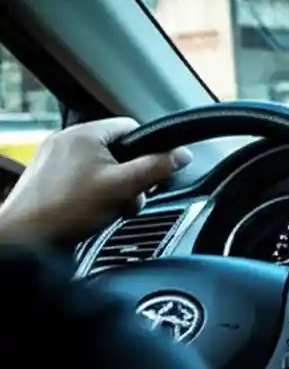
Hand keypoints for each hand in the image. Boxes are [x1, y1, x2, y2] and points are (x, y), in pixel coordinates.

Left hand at [0, 117, 189, 245]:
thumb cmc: (67, 210)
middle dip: (130, 177)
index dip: (148, 151)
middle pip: (117, 151)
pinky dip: (93, 194)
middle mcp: (65, 140)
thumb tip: (183, 155)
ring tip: (108, 208)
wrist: (26, 239)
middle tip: (128, 198)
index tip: (151, 175)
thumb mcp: (123, 187)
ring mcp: (53, 159)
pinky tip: (91, 212)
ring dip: (113, 188)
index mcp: (84, 133)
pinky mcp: (47, 178)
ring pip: (100, 167)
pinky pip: (82, 179)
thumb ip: (156, 168)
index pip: (132, 129)